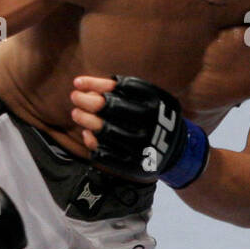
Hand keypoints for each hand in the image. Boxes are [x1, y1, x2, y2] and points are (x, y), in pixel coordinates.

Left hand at [71, 75, 208, 187]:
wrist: (174, 149)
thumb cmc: (153, 115)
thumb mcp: (150, 96)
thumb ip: (124, 88)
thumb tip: (88, 87)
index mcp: (154, 104)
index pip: (119, 89)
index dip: (95, 85)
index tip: (77, 82)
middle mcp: (149, 124)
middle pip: (108, 109)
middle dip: (86, 101)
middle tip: (75, 97)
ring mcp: (141, 146)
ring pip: (103, 131)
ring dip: (84, 120)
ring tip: (76, 113)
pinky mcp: (133, 166)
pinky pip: (104, 153)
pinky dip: (91, 142)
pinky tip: (87, 133)